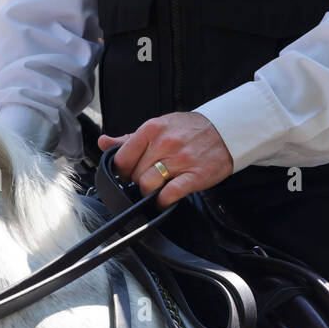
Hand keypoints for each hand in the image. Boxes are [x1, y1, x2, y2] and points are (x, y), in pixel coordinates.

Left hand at [97, 111, 233, 207]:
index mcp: (152, 129)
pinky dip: (163, 201)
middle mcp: (165, 143)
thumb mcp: (159, 126)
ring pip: (148, 185)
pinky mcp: (195, 176)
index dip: (121, 171)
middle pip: (135, 174)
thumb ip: (129, 138)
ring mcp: (180, 160)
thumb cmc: (189, 129)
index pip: (122, 157)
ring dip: (149, 192)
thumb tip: (103, 142)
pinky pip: (170, 194)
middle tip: (147, 178)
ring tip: (156, 188)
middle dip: (137, 181)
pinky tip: (165, 198)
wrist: (225, 130)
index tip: (128, 173)